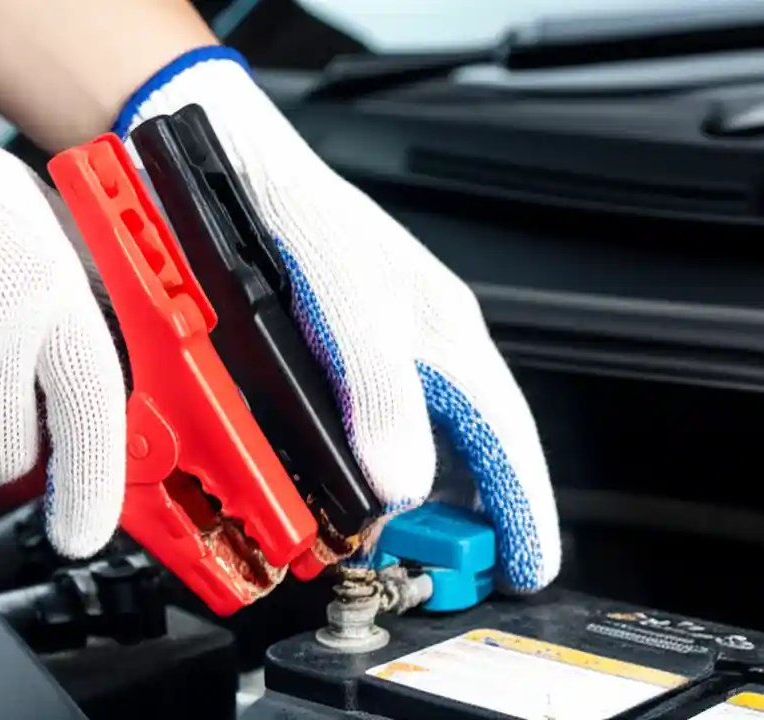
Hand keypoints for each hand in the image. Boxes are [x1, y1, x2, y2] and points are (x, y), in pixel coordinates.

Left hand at [116, 49, 560, 592]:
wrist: (232, 169)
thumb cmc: (300, 215)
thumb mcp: (346, 304)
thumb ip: (379, 392)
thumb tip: (400, 483)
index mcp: (445, 332)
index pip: (506, 437)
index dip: (523, 506)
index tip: (531, 565)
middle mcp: (425, 341)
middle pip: (473, 445)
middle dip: (475, 512)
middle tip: (464, 567)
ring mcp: (385, 344)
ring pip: (424, 439)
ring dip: (420, 496)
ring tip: (408, 540)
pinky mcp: (341, 346)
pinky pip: (376, 423)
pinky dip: (372, 466)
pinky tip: (353, 481)